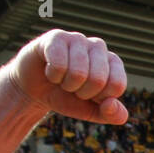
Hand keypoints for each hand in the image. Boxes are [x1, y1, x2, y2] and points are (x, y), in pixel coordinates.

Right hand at [5, 30, 128, 124]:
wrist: (36, 91)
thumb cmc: (69, 98)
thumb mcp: (94, 112)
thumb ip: (113, 115)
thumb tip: (111, 104)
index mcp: (113, 62)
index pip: (117, 85)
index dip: (99, 98)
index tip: (90, 94)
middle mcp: (98, 46)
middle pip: (98, 80)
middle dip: (82, 93)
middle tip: (73, 87)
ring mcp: (77, 38)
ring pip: (78, 73)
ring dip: (67, 85)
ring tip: (62, 79)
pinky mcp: (56, 37)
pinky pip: (59, 64)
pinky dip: (53, 76)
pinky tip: (50, 70)